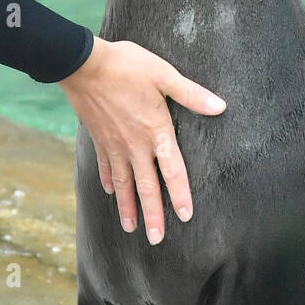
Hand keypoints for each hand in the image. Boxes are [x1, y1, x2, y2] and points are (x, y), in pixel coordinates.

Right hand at [58, 36, 225, 243]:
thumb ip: (191, 94)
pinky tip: (112, 192)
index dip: (180, 195)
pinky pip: (106, 166)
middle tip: (156, 240)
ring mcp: (114, 145)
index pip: (172, 171)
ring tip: (131, 228)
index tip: (184, 217)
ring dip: (128, 207)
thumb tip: (220, 106)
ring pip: (124, 183)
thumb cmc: (127, 66)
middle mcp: (135, 145)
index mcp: (155, 131)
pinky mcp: (99, 139)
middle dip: (153, 215)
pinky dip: (109, 182)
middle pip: (146, 187)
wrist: (84, 65)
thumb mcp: (164, 75)